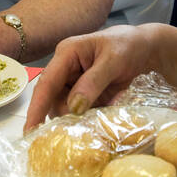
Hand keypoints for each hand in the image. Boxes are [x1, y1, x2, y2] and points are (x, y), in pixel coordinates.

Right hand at [23, 25, 154, 132]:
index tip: (30, 130)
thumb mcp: (114, 60)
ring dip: (80, 119)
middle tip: (85, 127)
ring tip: (99, 119)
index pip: (46, 83)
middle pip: (54, 100)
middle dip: (65, 116)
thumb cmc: (129, 46)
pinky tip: (102, 117)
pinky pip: (81, 112)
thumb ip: (94, 81)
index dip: (36, 108)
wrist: (146, 48)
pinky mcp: (86, 95)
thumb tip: (74, 107)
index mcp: (67, 54)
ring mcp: (75, 83)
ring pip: (67, 109)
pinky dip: (90, 118)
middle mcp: (66, 69)